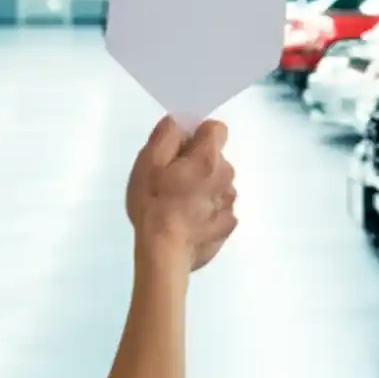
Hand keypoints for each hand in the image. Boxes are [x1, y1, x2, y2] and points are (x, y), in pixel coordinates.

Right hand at [126, 116, 238, 272]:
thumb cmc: (153, 205)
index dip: (197, 135)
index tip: (180, 150)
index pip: (216, 129)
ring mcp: (231, 202)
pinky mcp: (229, 225)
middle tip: (172, 182)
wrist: (165, 254)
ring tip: (178, 206)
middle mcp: (227, 176)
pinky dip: (207, 212)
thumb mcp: (147, 163)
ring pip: (218, 184)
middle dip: (198, 164)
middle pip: (216, 158)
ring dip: (203, 189)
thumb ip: (166, 135)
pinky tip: (188, 223)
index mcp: (209, 158)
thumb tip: (179, 123)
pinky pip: (219, 208)